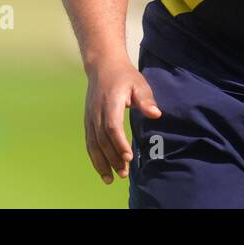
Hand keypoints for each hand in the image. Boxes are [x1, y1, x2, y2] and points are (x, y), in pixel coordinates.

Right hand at [84, 57, 161, 183]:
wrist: (102, 65)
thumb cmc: (124, 76)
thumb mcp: (138, 83)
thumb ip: (146, 99)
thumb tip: (156, 114)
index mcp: (110, 102)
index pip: (112, 126)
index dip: (119, 143)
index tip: (129, 157)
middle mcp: (97, 111)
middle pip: (102, 139)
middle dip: (112, 158)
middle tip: (124, 173)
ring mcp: (90, 117)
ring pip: (93, 143)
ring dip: (101, 162)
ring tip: (111, 179)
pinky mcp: (87, 121)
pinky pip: (89, 142)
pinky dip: (94, 157)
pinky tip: (102, 170)